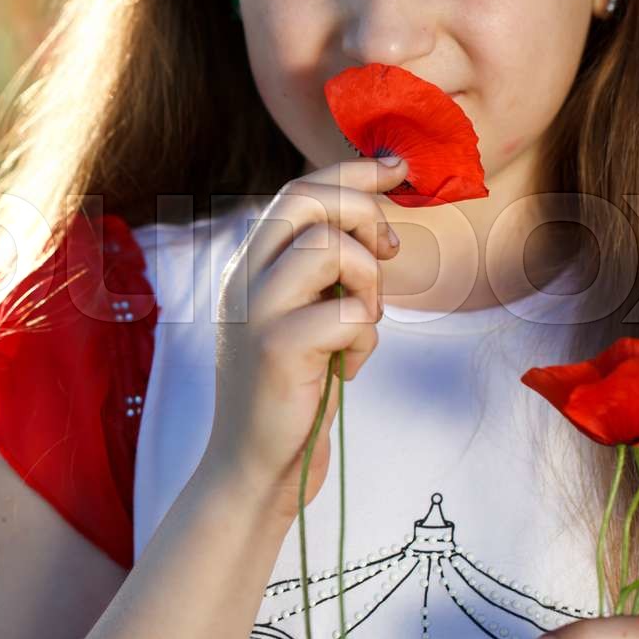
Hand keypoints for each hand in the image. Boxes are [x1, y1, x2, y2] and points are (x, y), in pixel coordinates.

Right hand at [201, 156, 407, 523]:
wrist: (254, 469)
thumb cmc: (289, 395)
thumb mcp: (300, 320)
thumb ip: (319, 275)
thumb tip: (370, 220)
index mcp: (248, 269)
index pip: (296, 193)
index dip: (350, 172)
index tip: (395, 168)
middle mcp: (244, 281)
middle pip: (306, 201)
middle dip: (363, 211)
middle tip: (389, 249)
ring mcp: (256, 313)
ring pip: (330, 248)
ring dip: (368, 282)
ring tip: (363, 321)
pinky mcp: (278, 349)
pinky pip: (349, 315)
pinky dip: (365, 340)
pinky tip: (349, 368)